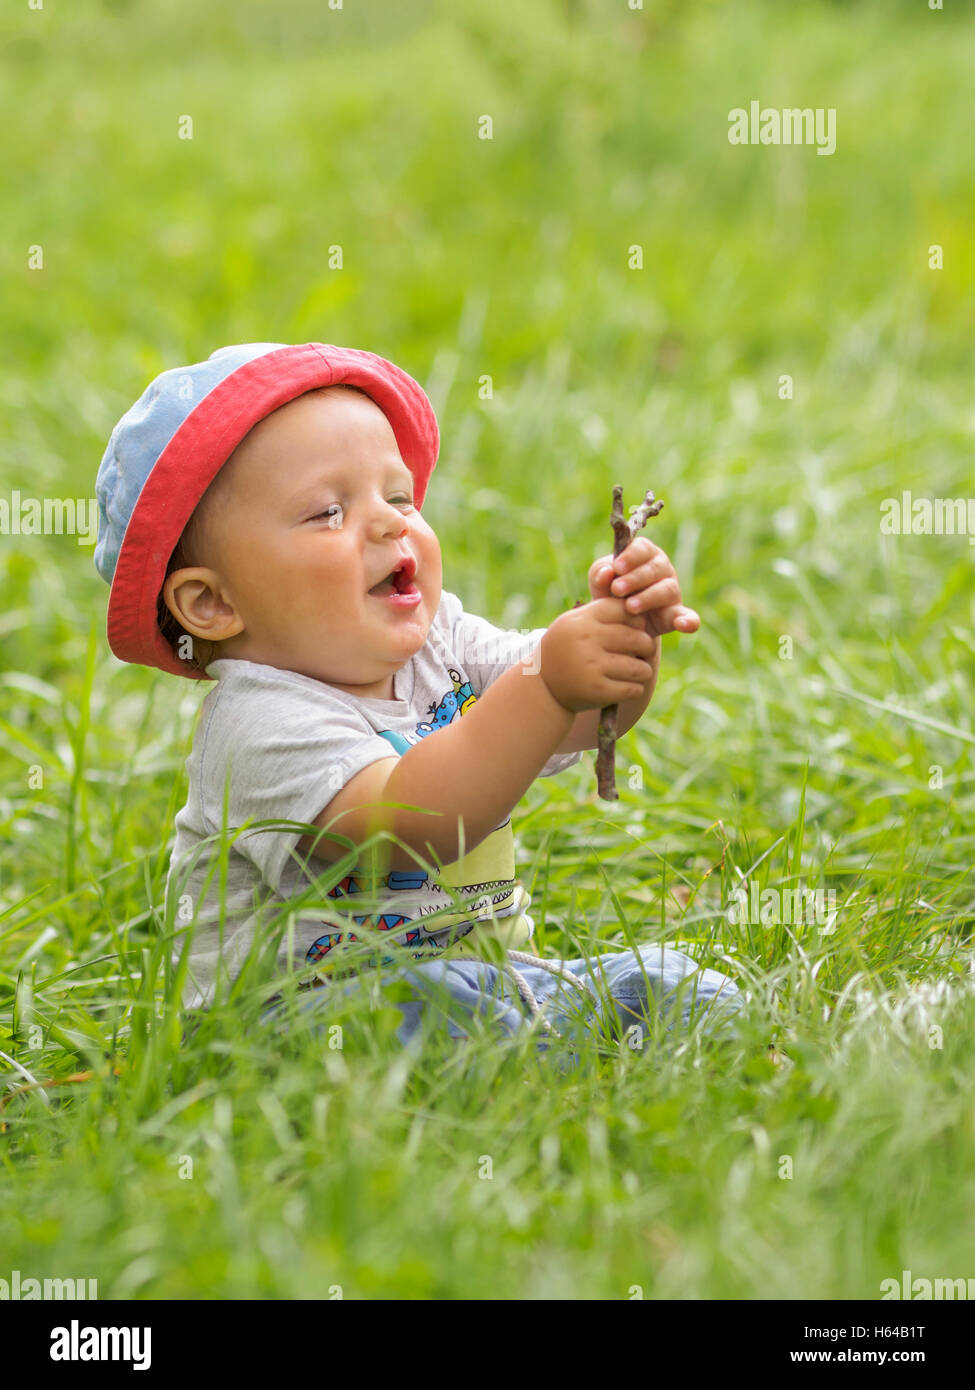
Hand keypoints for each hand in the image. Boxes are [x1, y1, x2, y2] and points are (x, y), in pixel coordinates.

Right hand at [538, 599, 658, 712]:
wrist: (543, 686)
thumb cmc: (567, 649)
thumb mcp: (575, 623)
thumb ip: (604, 613)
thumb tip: (644, 614)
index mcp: (582, 620)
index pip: (624, 610)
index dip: (636, 620)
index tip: (634, 630)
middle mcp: (586, 640)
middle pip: (636, 638)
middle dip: (646, 646)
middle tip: (644, 651)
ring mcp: (591, 666)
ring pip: (639, 667)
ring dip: (644, 670)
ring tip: (639, 670)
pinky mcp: (597, 690)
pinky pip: (633, 688)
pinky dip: (636, 688)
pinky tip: (628, 686)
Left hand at [587, 538, 699, 638]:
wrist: (616, 623)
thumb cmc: (609, 593)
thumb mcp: (600, 582)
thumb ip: (599, 574)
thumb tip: (606, 572)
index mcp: (644, 554)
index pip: (642, 549)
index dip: (630, 556)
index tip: (617, 567)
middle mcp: (662, 569)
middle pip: (655, 568)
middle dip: (635, 578)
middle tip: (617, 589)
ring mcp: (672, 591)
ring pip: (667, 590)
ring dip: (649, 597)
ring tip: (630, 607)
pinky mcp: (676, 614)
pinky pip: (688, 617)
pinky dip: (689, 621)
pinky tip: (682, 625)